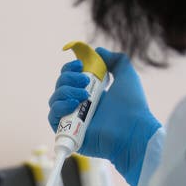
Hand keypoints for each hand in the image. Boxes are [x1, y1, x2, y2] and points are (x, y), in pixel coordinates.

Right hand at [47, 48, 161, 185]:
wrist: (133, 129)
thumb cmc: (133, 106)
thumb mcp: (127, 75)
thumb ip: (116, 59)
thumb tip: (98, 51)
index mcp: (90, 94)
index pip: (70, 79)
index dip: (69, 69)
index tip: (79, 64)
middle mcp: (79, 107)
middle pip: (60, 87)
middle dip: (68, 78)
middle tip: (85, 80)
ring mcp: (73, 120)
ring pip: (54, 100)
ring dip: (65, 91)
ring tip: (85, 94)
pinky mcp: (68, 133)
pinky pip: (52, 117)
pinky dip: (59, 107)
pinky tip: (74, 104)